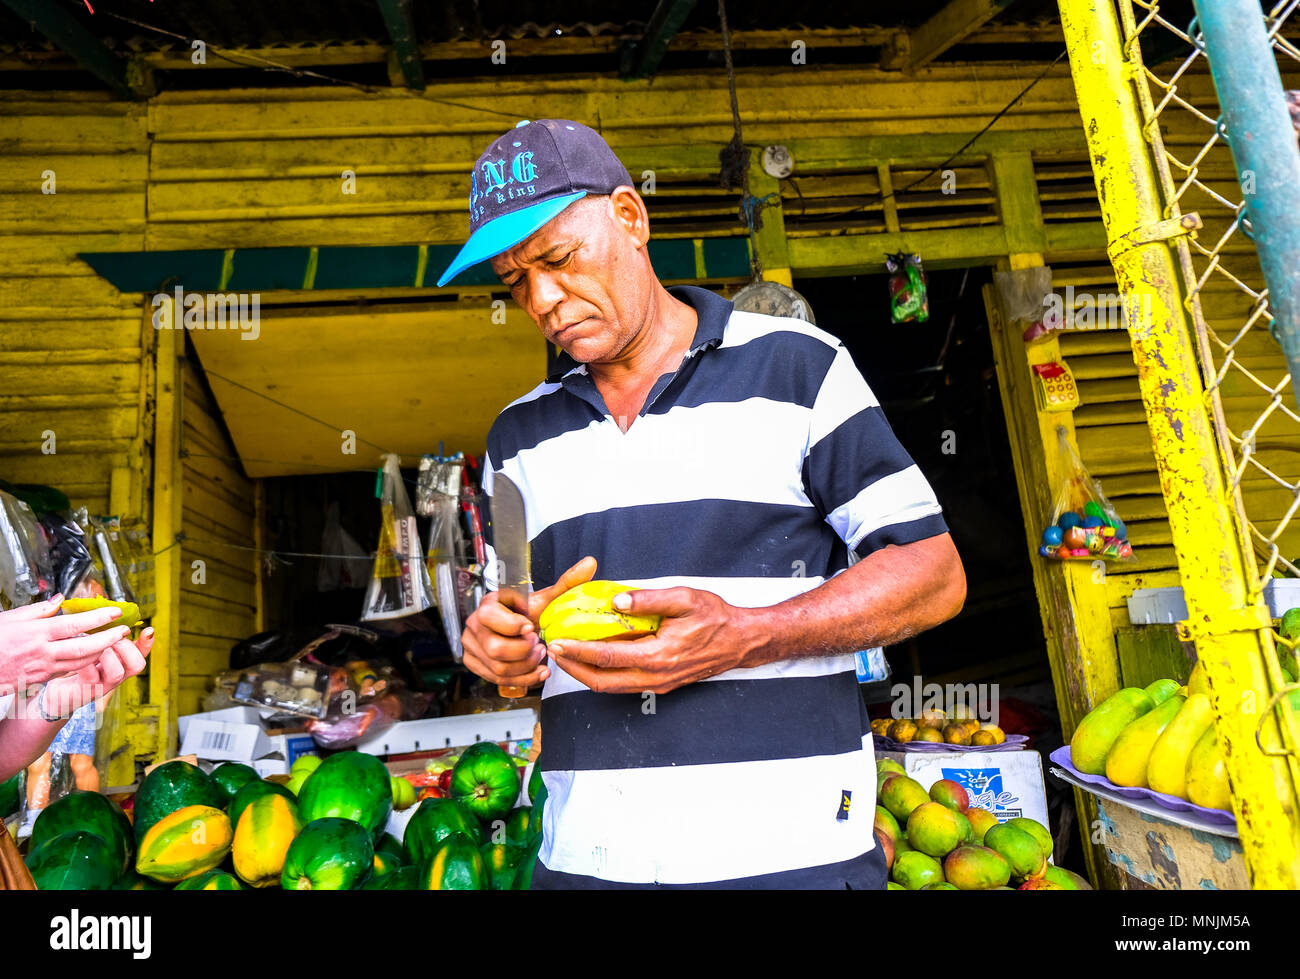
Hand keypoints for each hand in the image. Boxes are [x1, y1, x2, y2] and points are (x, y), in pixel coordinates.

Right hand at [0, 597, 133, 689]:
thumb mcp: (10, 618)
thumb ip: (39, 610)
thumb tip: (61, 599)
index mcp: (37, 634)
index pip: (75, 624)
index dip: (99, 618)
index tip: (115, 612)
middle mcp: (43, 653)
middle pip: (85, 647)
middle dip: (109, 639)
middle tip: (124, 630)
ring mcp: (42, 669)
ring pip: (80, 662)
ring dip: (100, 652)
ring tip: (113, 642)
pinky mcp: (39, 680)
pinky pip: (67, 671)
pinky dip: (83, 663)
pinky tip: (91, 655)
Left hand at [40, 627, 152, 719]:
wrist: (52, 692)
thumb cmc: (70, 665)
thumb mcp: (86, 646)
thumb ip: (97, 632)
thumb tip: (104, 610)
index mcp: (118, 663)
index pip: (141, 654)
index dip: (147, 643)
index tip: (148, 630)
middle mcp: (114, 675)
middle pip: (138, 664)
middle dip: (127, 647)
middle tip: (111, 637)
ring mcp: (102, 685)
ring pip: (118, 673)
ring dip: (108, 656)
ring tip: (93, 648)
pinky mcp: (85, 691)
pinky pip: (92, 678)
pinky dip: (86, 665)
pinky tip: (74, 658)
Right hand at [461, 557, 596, 688]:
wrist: (522, 631)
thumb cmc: (531, 614)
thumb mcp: (548, 600)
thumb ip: (568, 583)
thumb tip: (589, 563)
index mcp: (489, 605)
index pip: (490, 617)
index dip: (513, 626)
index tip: (531, 628)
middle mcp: (475, 625)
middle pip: (496, 649)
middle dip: (523, 652)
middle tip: (539, 645)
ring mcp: (472, 646)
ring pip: (498, 668)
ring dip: (525, 667)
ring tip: (539, 656)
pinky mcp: (475, 663)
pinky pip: (497, 679)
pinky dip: (521, 679)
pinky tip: (536, 671)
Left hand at [546, 586, 752, 694]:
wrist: (740, 641)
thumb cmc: (716, 619)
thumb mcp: (684, 599)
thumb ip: (648, 599)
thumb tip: (616, 600)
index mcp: (658, 656)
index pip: (607, 657)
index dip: (578, 651)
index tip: (559, 643)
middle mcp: (655, 676)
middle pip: (602, 682)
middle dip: (573, 668)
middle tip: (555, 653)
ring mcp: (657, 683)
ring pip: (611, 687)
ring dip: (586, 673)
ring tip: (568, 656)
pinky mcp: (660, 684)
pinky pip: (624, 684)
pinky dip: (604, 674)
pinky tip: (595, 658)